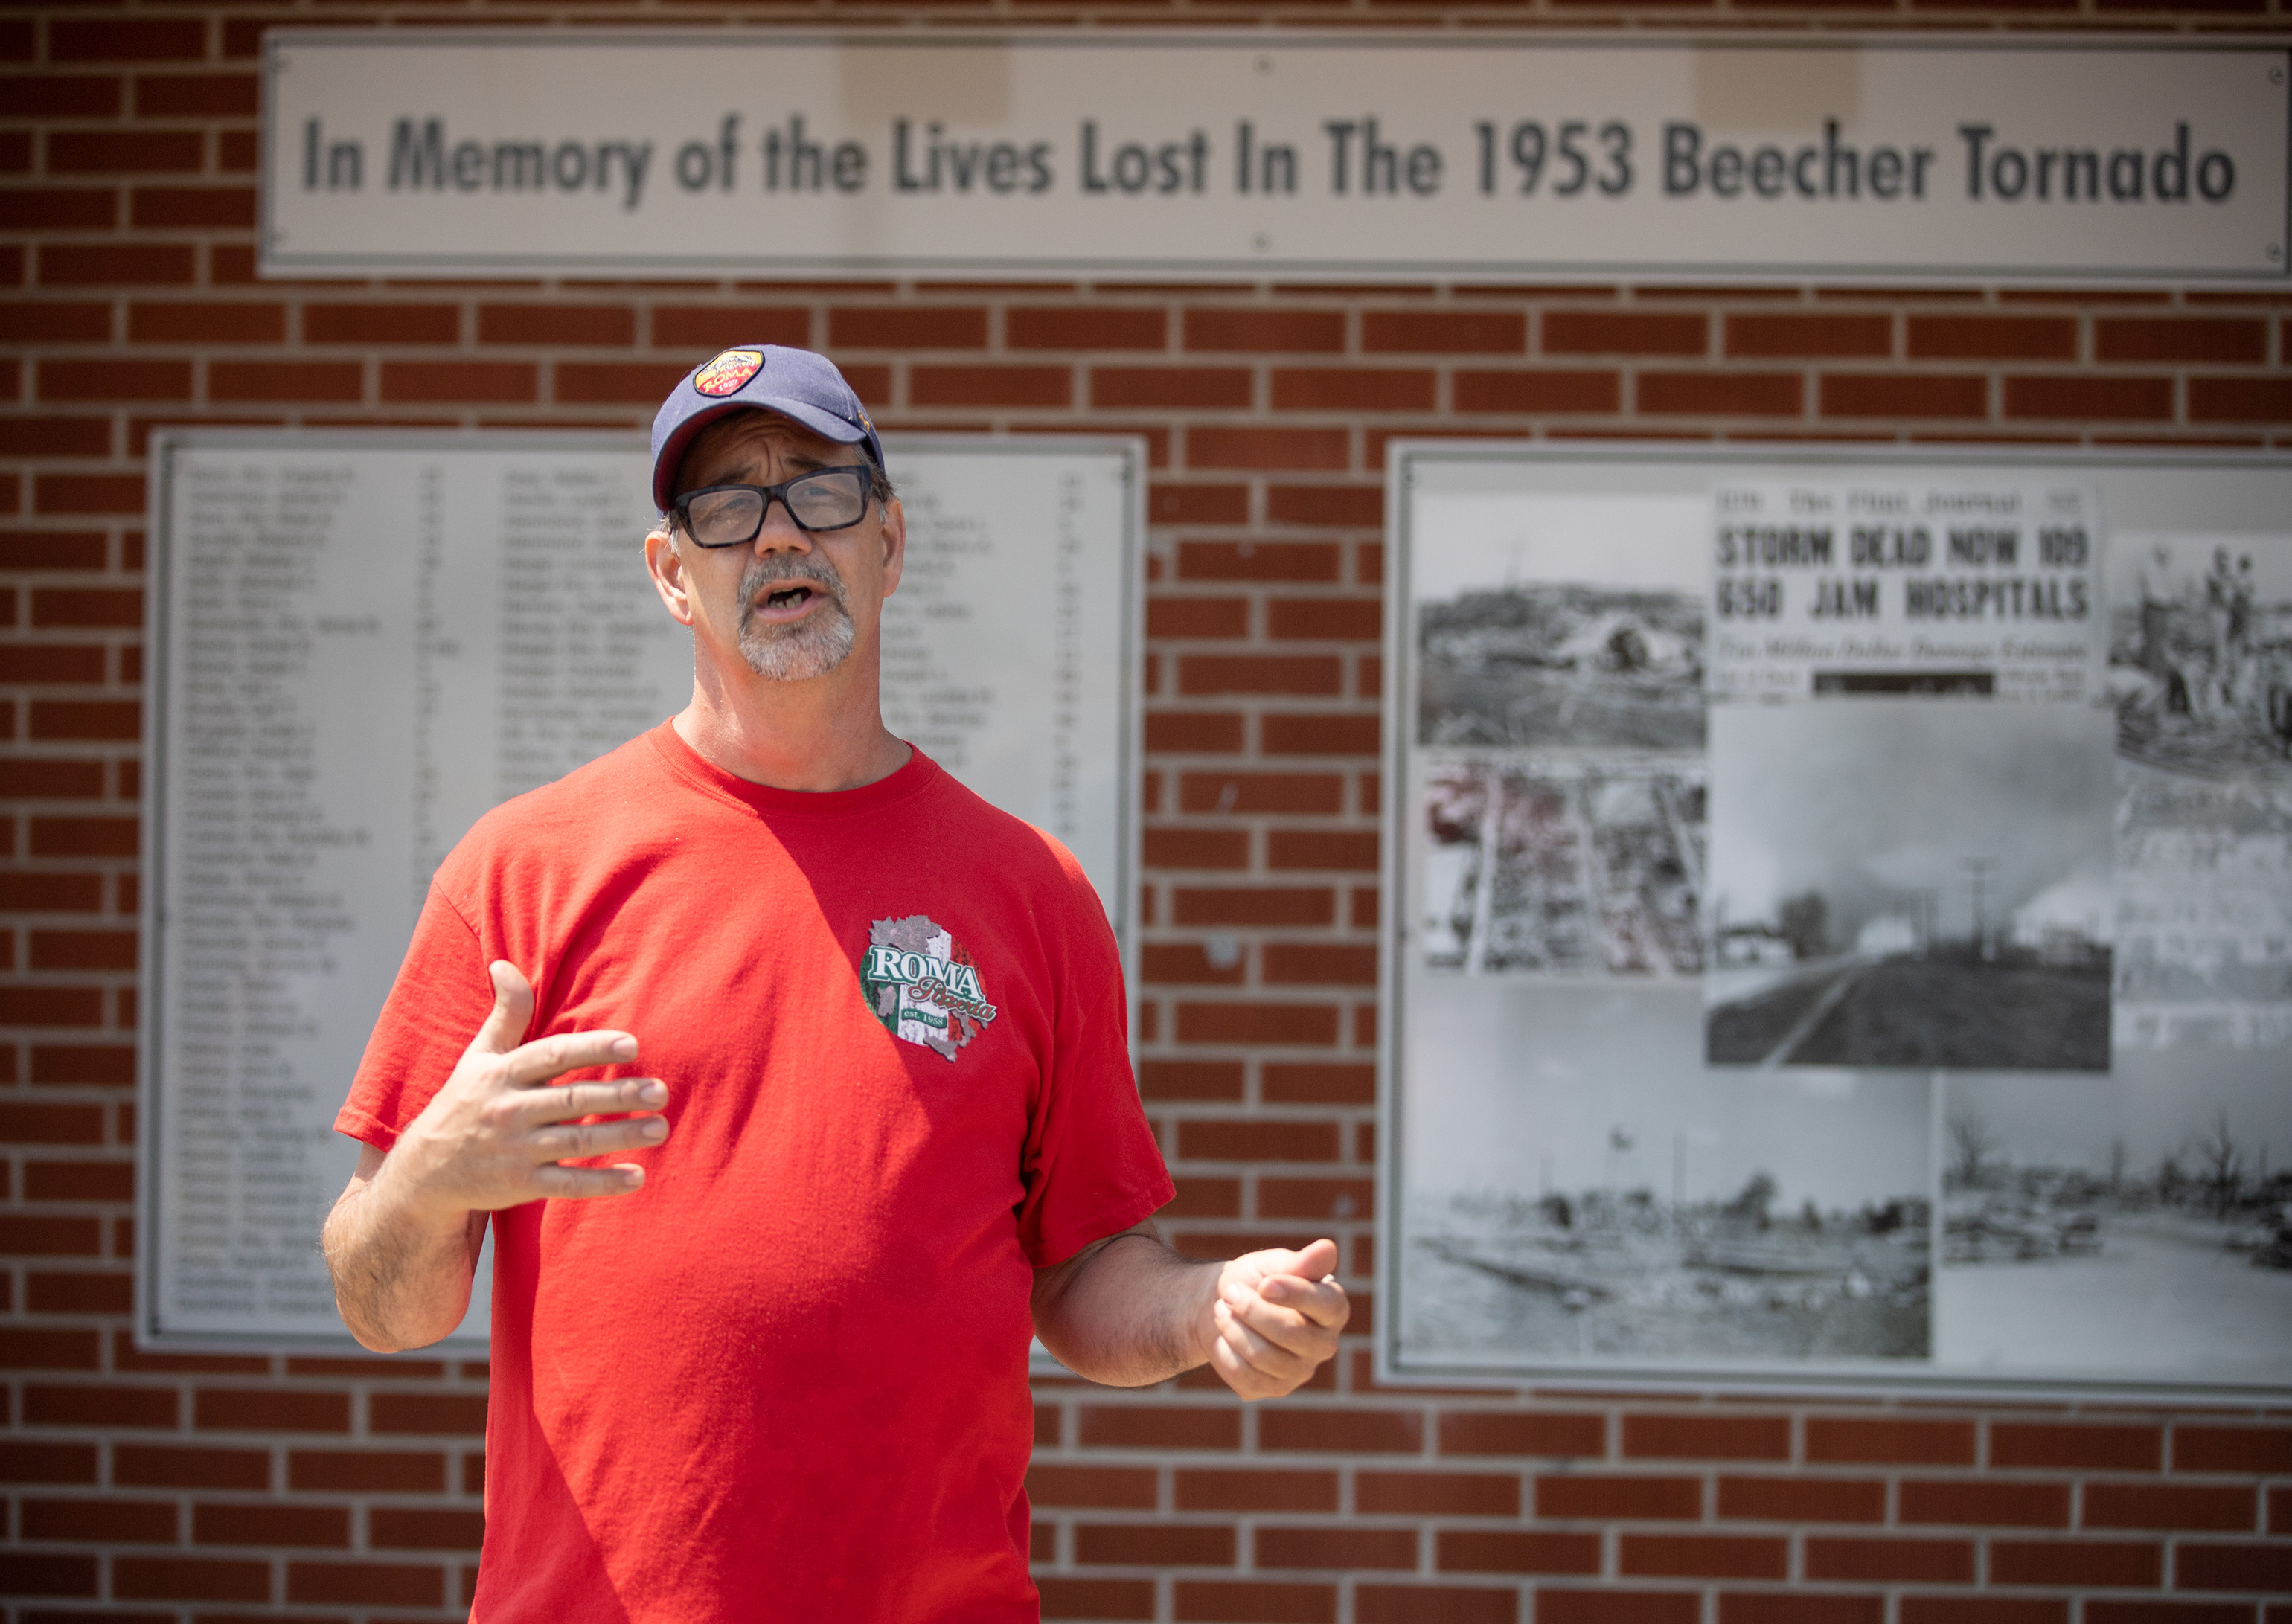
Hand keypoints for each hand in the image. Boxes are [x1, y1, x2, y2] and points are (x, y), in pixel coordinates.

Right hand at [383, 961, 669, 1224]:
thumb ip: (504, 1015)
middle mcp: (509, 1110)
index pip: (553, 1056)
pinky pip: (567, 1184)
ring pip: (576, 1142)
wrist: (424, 1173)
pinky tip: (638, 1177)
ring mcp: (515, 1150)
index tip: (632, 1045)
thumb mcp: (478, 1057)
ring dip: (621, 1135)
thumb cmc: (464, 1104)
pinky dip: (603, 1183)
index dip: (593, 1048)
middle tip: (661, 1091)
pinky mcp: (520, 1185)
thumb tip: (504, 964)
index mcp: (502, 1074)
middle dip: (619, 1095)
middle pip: (572, 1101)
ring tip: (660, 1127)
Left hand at [1202, 1238, 1349, 1399]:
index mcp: (1333, 1308)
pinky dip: (1225, 1350)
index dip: (1294, 1294)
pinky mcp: (1274, 1389)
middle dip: (1252, 1310)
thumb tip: (1328, 1248)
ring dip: (1233, 1328)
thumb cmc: (1256, 1280)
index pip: (1325, 1305)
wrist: (1222, 1305)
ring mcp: (1300, 1371)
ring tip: (1223, 1308)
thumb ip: (1300, 1262)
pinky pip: (1244, 1376)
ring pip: (1264, 1356)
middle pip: (1291, 1333)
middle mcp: (1324, 1344)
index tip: (1264, 1283)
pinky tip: (1224, 1335)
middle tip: (1230, 1292)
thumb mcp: (1274, 1264)